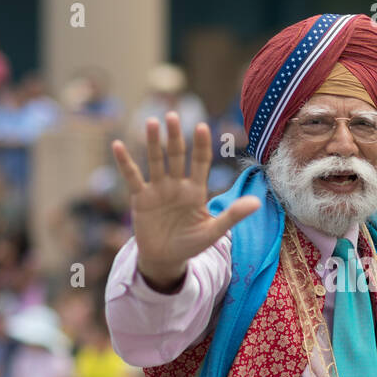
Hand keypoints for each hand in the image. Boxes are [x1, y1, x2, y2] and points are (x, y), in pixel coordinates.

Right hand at [112, 112, 259, 291]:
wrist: (166, 260)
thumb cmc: (191, 244)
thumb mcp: (213, 231)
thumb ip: (233, 215)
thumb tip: (258, 203)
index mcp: (196, 190)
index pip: (200, 162)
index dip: (201, 145)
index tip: (203, 126)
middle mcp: (177, 185)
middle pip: (177, 156)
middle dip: (175, 137)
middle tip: (173, 116)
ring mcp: (158, 189)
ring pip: (156, 161)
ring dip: (154, 143)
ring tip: (152, 122)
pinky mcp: (140, 198)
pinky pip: (132, 177)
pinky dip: (125, 162)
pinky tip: (118, 145)